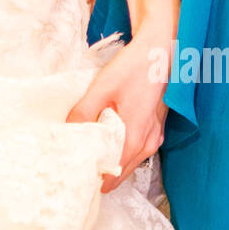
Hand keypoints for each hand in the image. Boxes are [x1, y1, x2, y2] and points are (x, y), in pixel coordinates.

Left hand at [67, 25, 171, 192]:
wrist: (161, 49)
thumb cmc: (133, 67)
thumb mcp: (102, 88)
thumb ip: (83, 113)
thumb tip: (67, 134)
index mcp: (134, 138)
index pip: (111, 177)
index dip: (94, 179)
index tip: (79, 175)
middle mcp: (147, 145)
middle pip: (120, 175)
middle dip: (102, 175)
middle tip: (82, 168)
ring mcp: (155, 139)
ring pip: (129, 165)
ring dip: (113, 165)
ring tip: (93, 157)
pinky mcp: (157, 132)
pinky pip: (138, 153)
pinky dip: (123, 154)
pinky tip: (110, 144)